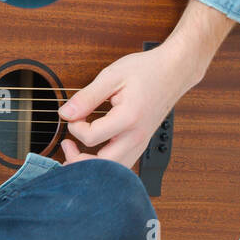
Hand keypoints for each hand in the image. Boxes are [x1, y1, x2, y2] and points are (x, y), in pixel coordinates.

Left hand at [56, 43, 201, 168]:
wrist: (174, 70)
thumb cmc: (147, 70)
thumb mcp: (111, 76)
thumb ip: (87, 97)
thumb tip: (65, 114)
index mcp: (129, 118)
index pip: (91, 137)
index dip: (74, 127)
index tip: (73, 114)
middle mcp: (137, 136)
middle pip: (103, 166)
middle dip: (78, 160)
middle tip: (67, 145)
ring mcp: (142, 142)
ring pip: (114, 169)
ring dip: (92, 165)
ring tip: (77, 151)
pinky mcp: (142, 142)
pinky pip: (122, 162)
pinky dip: (105, 162)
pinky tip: (95, 149)